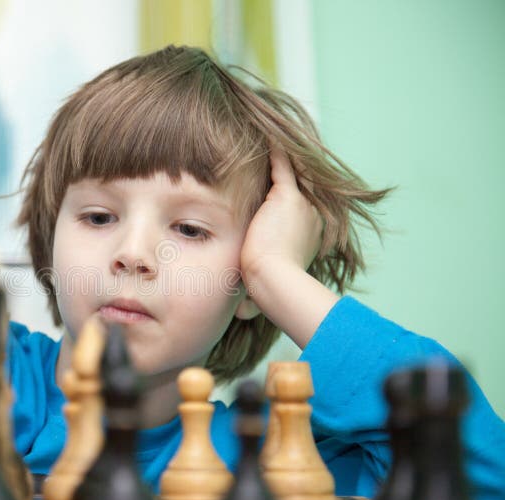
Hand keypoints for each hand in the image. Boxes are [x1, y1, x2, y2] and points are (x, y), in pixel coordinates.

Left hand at [240, 145, 323, 286]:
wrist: (274, 281)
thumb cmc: (266, 291)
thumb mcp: (260, 289)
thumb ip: (251, 295)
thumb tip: (239, 314)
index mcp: (305, 237)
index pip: (290, 214)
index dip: (278, 206)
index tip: (267, 203)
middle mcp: (309, 218)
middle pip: (292, 192)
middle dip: (280, 181)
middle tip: (269, 164)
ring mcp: (300, 206)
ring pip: (289, 176)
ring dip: (278, 163)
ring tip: (265, 144)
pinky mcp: (287, 197)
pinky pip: (281, 165)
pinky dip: (274, 152)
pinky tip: (265, 136)